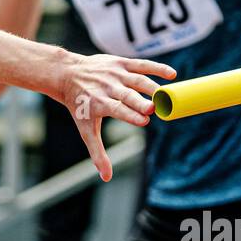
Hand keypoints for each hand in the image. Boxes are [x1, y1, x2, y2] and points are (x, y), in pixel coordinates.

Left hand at [56, 53, 175, 181]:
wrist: (68, 75)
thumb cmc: (80, 106)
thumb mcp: (86, 130)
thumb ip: (98, 153)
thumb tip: (106, 177)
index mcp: (99, 103)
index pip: (117, 109)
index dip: (130, 115)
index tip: (144, 121)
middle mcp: (108, 87)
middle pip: (127, 95)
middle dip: (140, 101)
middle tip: (152, 108)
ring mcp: (116, 74)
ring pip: (137, 80)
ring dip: (151, 87)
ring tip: (165, 95)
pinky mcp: (121, 63)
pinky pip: (142, 65)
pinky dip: (157, 68)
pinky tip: (172, 74)